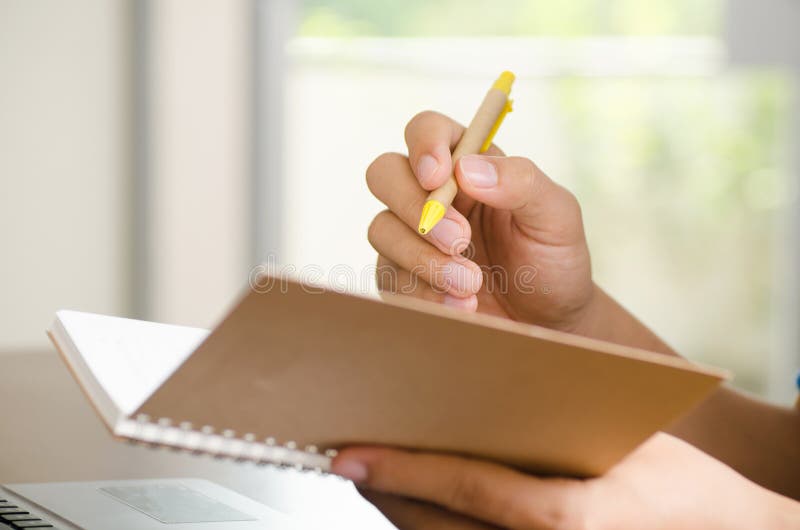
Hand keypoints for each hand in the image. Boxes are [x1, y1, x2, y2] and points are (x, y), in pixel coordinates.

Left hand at [332, 433, 799, 529]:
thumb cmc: (680, 488)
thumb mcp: (622, 439)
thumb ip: (554, 417)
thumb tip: (483, 380)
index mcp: (566, 519)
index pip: (466, 490)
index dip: (402, 470)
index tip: (350, 452)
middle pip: (437, 527)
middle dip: (385, 492)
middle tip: (344, 454)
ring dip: (400, 510)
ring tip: (370, 472)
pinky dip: (432, 525)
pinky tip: (415, 500)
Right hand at [367, 111, 593, 330]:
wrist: (547, 323)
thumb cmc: (553, 260)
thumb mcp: (556, 216)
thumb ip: (521, 183)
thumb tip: (468, 169)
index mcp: (468, 164)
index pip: (427, 130)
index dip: (424, 145)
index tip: (439, 177)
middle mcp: (432, 195)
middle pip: (385, 173)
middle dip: (415, 207)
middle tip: (460, 241)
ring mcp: (412, 236)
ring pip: (382, 229)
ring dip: (424, 259)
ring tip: (472, 285)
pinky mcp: (403, 277)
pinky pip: (390, 277)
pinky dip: (424, 293)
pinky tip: (463, 306)